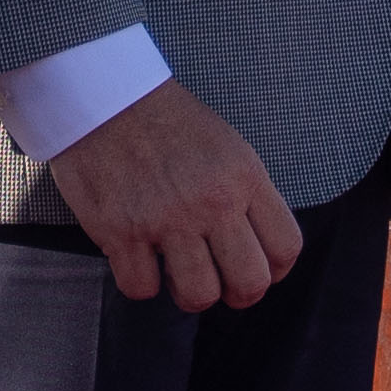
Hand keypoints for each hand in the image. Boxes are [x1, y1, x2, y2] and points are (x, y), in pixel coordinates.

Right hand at [48, 79, 302, 309]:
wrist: (104, 95)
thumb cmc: (165, 120)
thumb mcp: (226, 145)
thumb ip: (245, 192)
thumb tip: (253, 243)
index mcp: (244, 177)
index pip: (286, 246)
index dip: (275, 270)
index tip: (257, 269)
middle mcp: (213, 201)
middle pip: (250, 282)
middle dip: (238, 295)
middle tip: (220, 283)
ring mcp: (168, 219)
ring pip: (199, 295)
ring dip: (189, 293)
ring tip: (175, 272)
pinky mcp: (122, 231)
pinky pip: (142, 288)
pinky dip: (140, 282)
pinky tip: (137, 260)